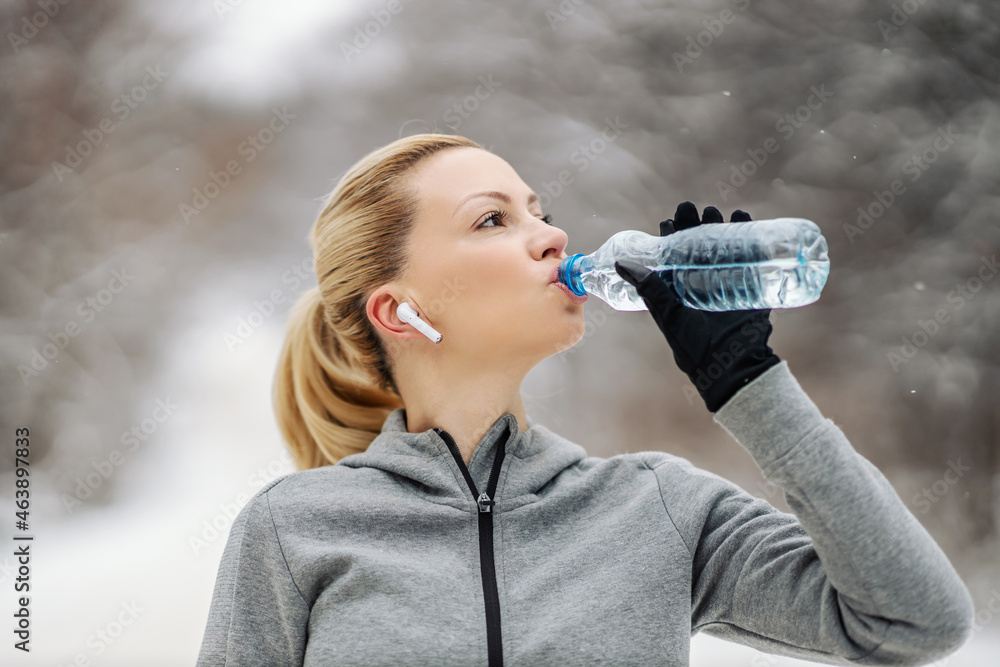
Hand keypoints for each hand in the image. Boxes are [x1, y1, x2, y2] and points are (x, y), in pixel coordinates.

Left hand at [614, 202, 780, 411]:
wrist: (729, 368)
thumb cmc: (693, 346)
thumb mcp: (667, 313)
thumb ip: (649, 288)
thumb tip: (621, 262)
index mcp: (680, 285)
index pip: (674, 251)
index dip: (673, 233)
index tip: (672, 218)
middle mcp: (702, 279)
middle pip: (700, 243)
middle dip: (699, 223)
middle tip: (697, 210)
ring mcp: (727, 281)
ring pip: (725, 245)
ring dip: (723, 226)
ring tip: (719, 212)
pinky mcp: (750, 286)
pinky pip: (752, 257)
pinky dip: (751, 236)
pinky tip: (746, 219)